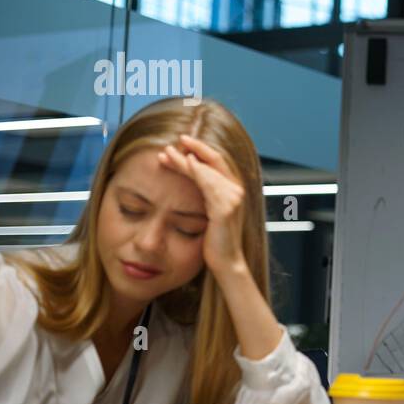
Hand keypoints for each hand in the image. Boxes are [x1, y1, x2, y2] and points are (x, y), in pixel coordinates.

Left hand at [158, 134, 247, 277]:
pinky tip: (186, 165)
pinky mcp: (225, 209)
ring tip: (167, 154)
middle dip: (194, 147)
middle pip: (214, 161)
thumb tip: (190, 178)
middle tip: (174, 141)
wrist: (227, 262)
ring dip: (186, 160)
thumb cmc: (216, 241)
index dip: (200, 150)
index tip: (182, 143)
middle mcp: (236, 191)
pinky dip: (197, 172)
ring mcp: (232, 199)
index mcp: (233, 190)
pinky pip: (209, 184)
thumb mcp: (210, 212)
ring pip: (208, 170)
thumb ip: (206, 195)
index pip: (217, 163)